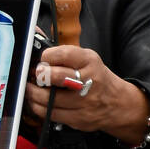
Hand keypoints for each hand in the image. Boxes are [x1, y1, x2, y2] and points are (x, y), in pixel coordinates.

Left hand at [23, 45, 148, 144]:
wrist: (119, 104)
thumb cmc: (96, 77)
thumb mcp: (85, 59)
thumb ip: (61, 50)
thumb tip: (34, 30)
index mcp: (90, 62)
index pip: (64, 54)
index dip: (46, 56)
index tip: (41, 59)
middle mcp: (89, 81)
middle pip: (56, 76)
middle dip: (39, 75)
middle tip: (34, 74)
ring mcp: (85, 102)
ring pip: (48, 99)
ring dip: (33, 93)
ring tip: (30, 87)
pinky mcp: (79, 118)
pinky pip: (50, 114)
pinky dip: (38, 106)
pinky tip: (36, 101)